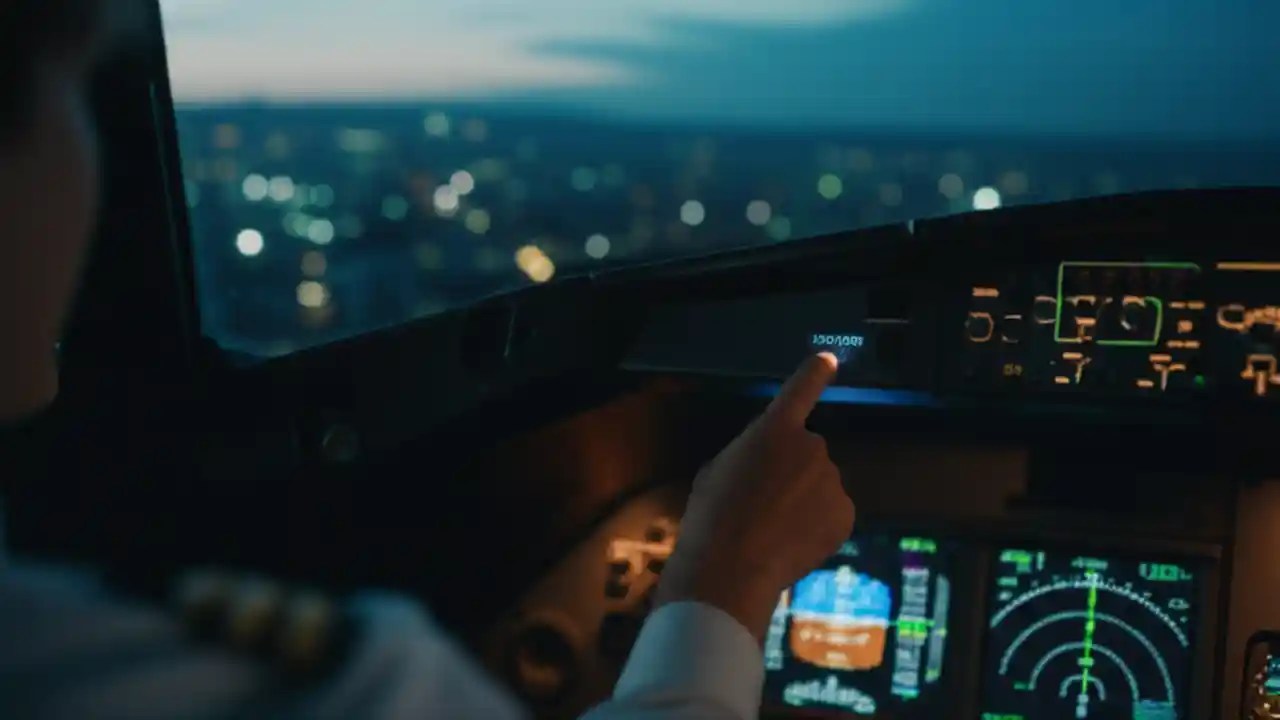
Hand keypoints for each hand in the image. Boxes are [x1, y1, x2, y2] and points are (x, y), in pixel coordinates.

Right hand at [655, 353, 854, 641]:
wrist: (731, 566)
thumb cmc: (711, 514)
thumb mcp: (717, 470)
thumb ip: (748, 457)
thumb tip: (762, 466)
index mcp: (775, 429)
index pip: (799, 391)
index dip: (814, 374)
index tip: (829, 359)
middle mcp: (812, 446)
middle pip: (807, 453)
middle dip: (792, 471)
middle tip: (763, 502)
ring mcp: (833, 481)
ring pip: (820, 486)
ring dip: (805, 500)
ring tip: (774, 530)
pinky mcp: (845, 515)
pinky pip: (832, 514)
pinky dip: (818, 526)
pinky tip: (792, 544)